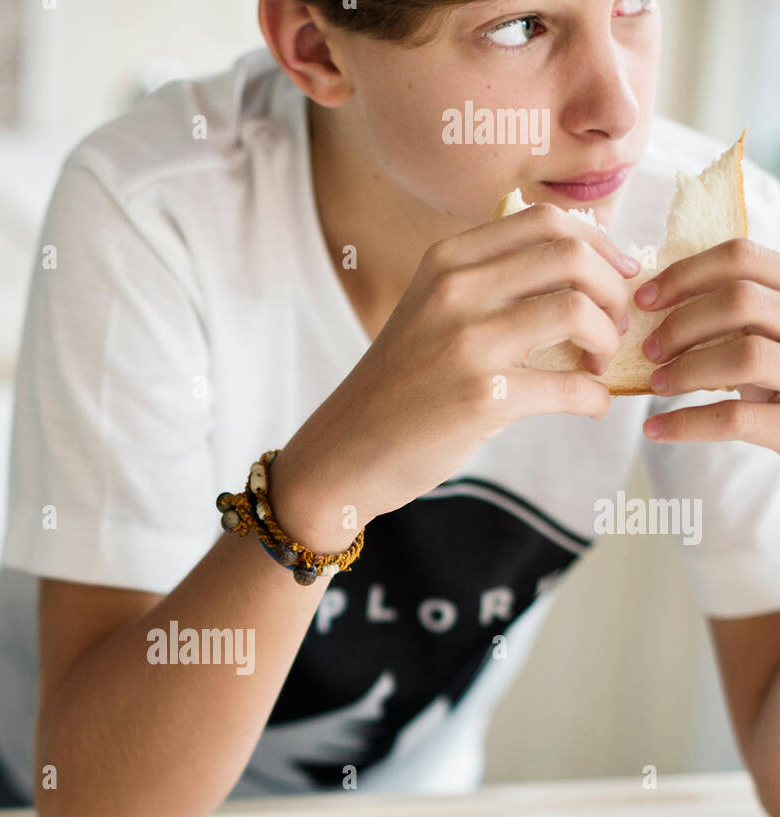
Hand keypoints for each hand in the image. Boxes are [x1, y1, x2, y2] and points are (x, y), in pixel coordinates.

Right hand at [285, 202, 639, 525]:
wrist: (347, 450)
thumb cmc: (400, 386)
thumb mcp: (430, 311)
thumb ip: (487, 283)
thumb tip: (581, 267)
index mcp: (447, 261)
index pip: (546, 220)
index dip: (599, 243)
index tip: (616, 274)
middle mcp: (456, 291)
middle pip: (571, 256)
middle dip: (614, 289)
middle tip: (616, 323)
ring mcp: (468, 344)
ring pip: (577, 311)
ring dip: (608, 339)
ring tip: (601, 363)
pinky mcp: (483, 398)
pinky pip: (570, 387)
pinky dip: (595, 398)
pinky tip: (590, 405)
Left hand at [638, 237, 779, 451]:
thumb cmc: (770, 369)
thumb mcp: (760, 327)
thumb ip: (726, 310)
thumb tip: (649, 301)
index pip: (742, 258)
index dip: (684, 275)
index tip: (644, 300)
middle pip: (740, 300)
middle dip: (682, 324)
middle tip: (650, 350)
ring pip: (745, 355)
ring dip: (686, 369)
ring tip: (658, 383)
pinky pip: (735, 418)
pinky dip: (685, 423)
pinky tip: (655, 429)